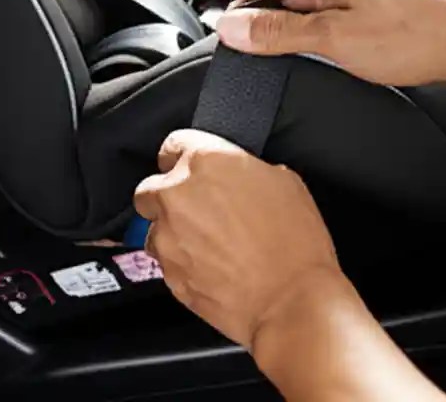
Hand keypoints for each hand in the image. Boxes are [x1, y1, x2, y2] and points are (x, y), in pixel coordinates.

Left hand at [133, 129, 348, 350]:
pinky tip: (213, 267)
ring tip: (209, 245)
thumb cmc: (295, 244)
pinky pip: (165, 261)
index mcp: (207, 162)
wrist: (291, 301)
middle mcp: (178, 195)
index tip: (191, 166)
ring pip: (153, 228)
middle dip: (168, 197)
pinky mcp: (168, 274)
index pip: (173, 144)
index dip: (184, 156)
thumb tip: (239, 176)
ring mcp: (168, 237)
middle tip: (200, 210)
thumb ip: (247, 170)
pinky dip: (182, 262)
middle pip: (150, 188)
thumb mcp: (285, 183)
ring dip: (173, 233)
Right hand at [216, 0, 445, 86]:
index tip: (246, 37)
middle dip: (269, 8)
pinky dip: (324, 12)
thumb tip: (233, 26)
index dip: (244, 4)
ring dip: (298, 12)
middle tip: (276, 47)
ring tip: (313, 47)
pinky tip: (340, 38)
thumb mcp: (333, 41)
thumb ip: (279, 32)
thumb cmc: (413, 38)